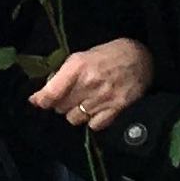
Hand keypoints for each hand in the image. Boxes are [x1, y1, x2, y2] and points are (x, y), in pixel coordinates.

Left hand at [30, 39, 154, 130]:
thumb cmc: (111, 54)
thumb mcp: (84, 56)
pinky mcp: (116, 110)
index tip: (37, 102)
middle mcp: (89, 83)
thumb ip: (65, 74)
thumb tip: (45, 92)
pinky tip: (95, 111)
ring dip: (75, 113)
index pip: (51, 92)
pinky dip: (91, 121)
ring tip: (83, 103)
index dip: (41, 100)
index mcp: (78, 66)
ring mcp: (102, 98)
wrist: (142, 58)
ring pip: (74, 118)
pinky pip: (93, 126)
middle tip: (69, 96)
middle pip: (61, 107)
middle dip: (61, 103)